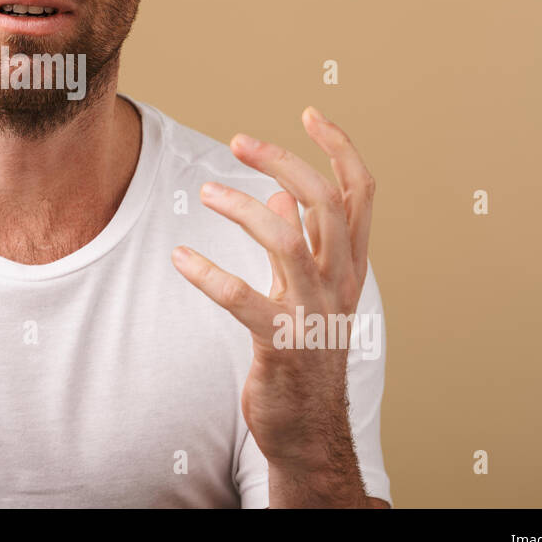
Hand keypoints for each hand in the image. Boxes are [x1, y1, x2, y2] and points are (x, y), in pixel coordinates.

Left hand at [171, 106, 374, 475]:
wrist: (307, 429)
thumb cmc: (303, 353)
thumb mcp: (306, 291)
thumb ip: (302, 243)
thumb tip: (283, 196)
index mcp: (349, 266)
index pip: (359, 193)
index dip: (339, 147)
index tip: (312, 113)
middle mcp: (339, 283)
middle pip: (326, 202)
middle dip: (284, 160)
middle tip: (240, 141)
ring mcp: (312, 313)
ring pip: (288, 239)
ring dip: (243, 208)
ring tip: (205, 192)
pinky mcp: (279, 343)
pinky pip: (242, 297)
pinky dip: (208, 272)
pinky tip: (181, 257)